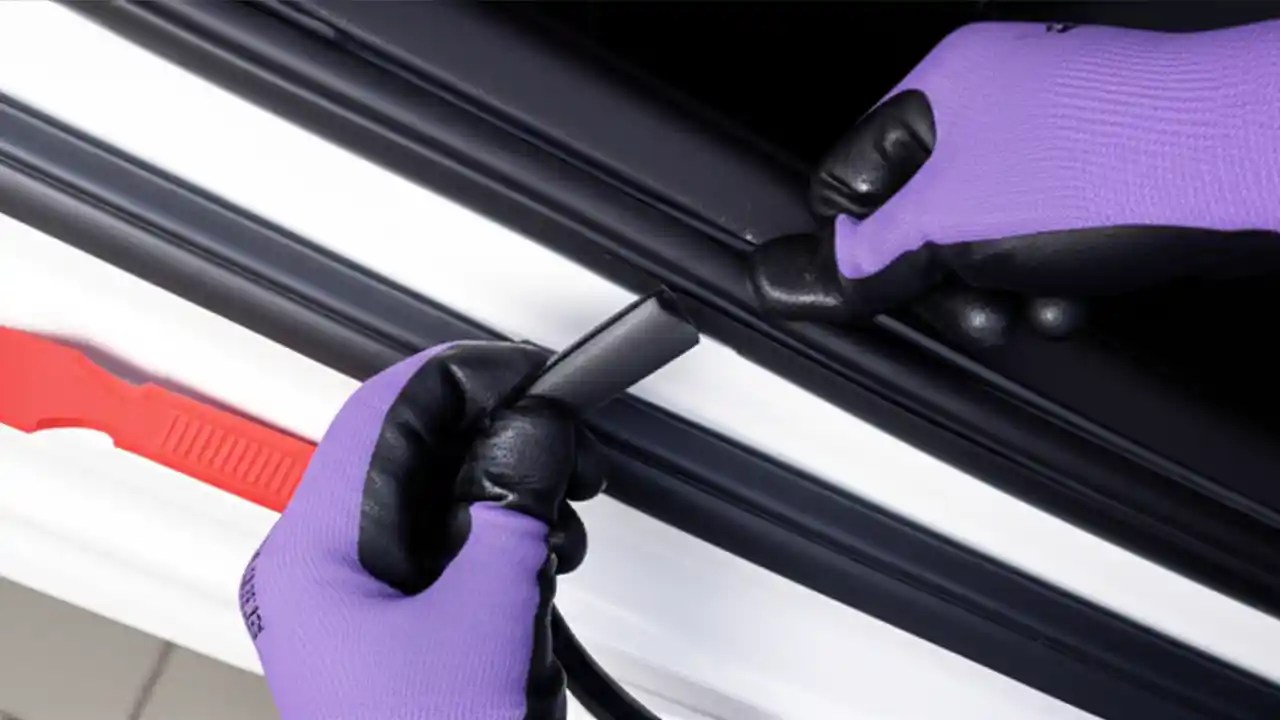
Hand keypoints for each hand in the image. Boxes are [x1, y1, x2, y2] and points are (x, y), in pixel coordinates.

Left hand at [238, 342, 604, 719]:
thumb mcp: (488, 610)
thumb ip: (514, 502)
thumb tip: (536, 428)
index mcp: (317, 552)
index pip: (384, 414)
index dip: (465, 377)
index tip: (531, 372)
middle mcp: (318, 571)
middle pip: (405, 451)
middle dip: (495, 435)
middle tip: (563, 439)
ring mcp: (350, 604)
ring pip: (427, 499)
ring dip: (502, 491)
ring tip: (561, 512)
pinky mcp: (387, 630)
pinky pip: (437, 552)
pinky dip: (493, 540)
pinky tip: (539, 559)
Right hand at [752, 20, 1279, 325]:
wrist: (1249, 168)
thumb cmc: (1110, 169)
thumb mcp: (953, 226)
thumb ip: (867, 257)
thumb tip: (793, 277)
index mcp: (944, 88)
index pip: (849, 178)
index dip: (858, 243)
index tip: (882, 287)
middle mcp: (995, 101)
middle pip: (918, 216)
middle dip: (942, 280)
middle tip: (968, 309)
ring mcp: (1052, 135)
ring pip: (983, 236)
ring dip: (1000, 289)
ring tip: (1030, 305)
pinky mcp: (1100, 172)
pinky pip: (1042, 236)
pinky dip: (1050, 277)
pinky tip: (1073, 295)